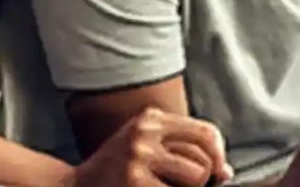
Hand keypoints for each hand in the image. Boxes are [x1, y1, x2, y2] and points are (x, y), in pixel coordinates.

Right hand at [67, 107, 231, 186]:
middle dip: (202, 178)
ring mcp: (139, 157)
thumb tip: (225, 172)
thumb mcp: (146, 144)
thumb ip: (183, 149)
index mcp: (152, 119)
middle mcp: (146, 132)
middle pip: (203, 157)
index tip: (220, 172)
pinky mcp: (134, 182)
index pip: (205, 132)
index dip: (219, 155)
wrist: (74, 186)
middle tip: (182, 185)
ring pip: (195, 176)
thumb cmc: (118, 168)